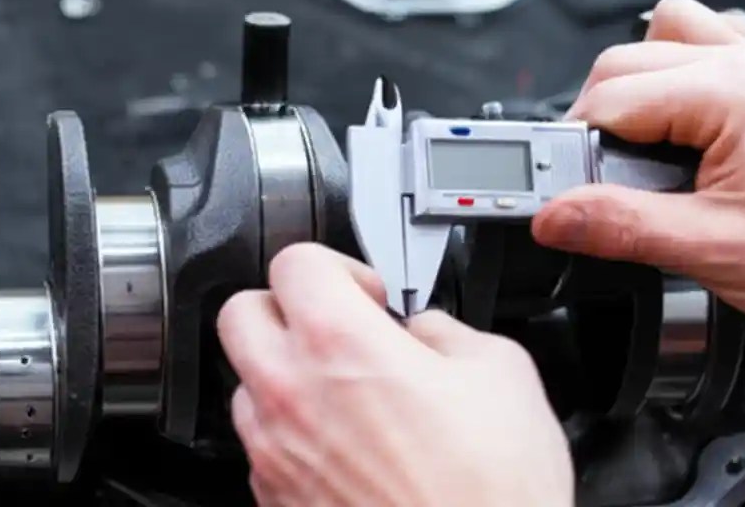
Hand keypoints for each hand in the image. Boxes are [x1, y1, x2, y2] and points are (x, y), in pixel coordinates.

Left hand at [216, 243, 572, 506]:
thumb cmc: (490, 493)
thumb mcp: (502, 374)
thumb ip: (449, 330)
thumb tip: (428, 331)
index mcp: (342, 344)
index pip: (295, 261)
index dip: (336, 266)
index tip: (367, 293)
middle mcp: (291, 393)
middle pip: (242, 312)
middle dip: (286, 308)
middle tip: (335, 327)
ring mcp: (274, 451)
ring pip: (247, 382)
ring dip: (285, 375)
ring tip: (344, 395)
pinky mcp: (273, 498)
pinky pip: (262, 446)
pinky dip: (293, 436)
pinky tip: (346, 448)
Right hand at [533, 0, 744, 346]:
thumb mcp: (713, 251)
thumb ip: (622, 226)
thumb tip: (554, 215)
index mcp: (733, 92)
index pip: (609, 97)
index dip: (576, 148)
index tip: (568, 190)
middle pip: (622, 60)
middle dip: (596, 119)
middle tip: (600, 180)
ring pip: (662, 33)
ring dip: (634, 80)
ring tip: (638, 142)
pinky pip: (704, 41)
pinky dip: (675, 71)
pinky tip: (678, 121)